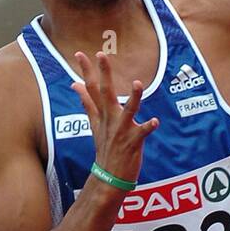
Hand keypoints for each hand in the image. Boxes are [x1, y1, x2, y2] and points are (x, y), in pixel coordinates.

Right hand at [71, 49, 158, 185]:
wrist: (109, 177)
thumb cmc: (106, 148)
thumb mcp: (94, 124)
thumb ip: (87, 103)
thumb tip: (75, 85)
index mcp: (102, 114)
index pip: (91, 89)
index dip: (86, 71)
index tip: (79, 53)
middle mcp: (110, 120)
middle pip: (105, 93)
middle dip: (103, 74)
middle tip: (101, 55)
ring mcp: (121, 131)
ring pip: (128, 111)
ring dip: (134, 98)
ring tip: (137, 84)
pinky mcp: (133, 142)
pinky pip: (142, 133)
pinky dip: (148, 127)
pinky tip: (155, 121)